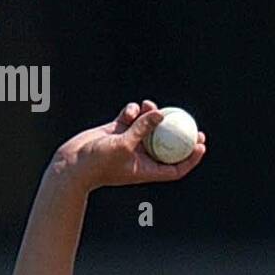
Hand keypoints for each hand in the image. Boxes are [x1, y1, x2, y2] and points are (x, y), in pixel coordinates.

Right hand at [52, 101, 205, 190]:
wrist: (73, 163)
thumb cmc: (98, 162)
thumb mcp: (124, 145)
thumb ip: (142, 129)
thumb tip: (160, 114)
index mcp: (148, 170)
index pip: (176, 167)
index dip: (191, 158)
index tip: (200, 145)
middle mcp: (141, 158)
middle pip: (166, 146)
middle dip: (178, 134)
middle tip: (190, 122)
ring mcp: (130, 144)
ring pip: (148, 128)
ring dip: (151, 115)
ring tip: (149, 105)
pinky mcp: (117, 131)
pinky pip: (131, 119)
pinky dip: (133, 112)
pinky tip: (131, 109)